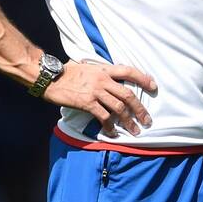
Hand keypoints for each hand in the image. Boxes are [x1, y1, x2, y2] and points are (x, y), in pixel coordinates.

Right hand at [41, 61, 155, 138]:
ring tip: (135, 131)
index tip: (154, 87)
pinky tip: (113, 134)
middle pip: (128, 95)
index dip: (143, 78)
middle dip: (140, 109)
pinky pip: (104, 117)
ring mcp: (95, 92)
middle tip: (147, 121)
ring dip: (129, 122)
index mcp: (104, 69)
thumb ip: (100, 73)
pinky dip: (110, 127)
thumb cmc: (66, 72)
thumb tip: (110, 81)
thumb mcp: (87, 67)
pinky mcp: (87, 103)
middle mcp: (103, 80)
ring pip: (119, 108)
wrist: (49, 77)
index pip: (129, 71)